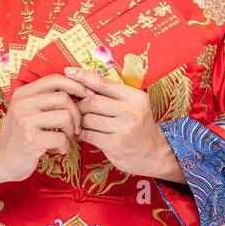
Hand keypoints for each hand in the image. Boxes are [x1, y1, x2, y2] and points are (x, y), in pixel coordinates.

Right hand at [0, 74, 84, 182]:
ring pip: (65, 116)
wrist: (0, 160)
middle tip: (75, 128)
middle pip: (63, 97)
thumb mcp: (28, 111)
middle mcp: (21, 104)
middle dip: (76, 114)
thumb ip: (46, 99)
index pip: (55, 79)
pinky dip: (65, 146)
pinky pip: (61, 137)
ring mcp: (24, 121)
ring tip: (65, 138)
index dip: (76, 85)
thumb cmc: (21, 135)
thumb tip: (81, 88)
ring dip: (71, 130)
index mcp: (23, 93)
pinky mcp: (30, 139)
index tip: (87, 96)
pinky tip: (59, 150)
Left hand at [65, 67, 184, 181]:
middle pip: (92, 101)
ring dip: (80, 121)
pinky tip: (84, 134)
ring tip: (82, 123)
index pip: (104, 83)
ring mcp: (124, 128)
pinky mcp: (115, 144)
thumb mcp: (134, 107)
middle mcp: (132, 111)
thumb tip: (83, 85)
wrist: (156, 154)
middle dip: (80, 105)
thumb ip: (113, 96)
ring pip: (88, 118)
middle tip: (77, 109)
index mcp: (136, 97)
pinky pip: (89, 134)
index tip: (69, 71)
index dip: (84, 76)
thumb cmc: (140, 128)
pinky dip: (82, 134)